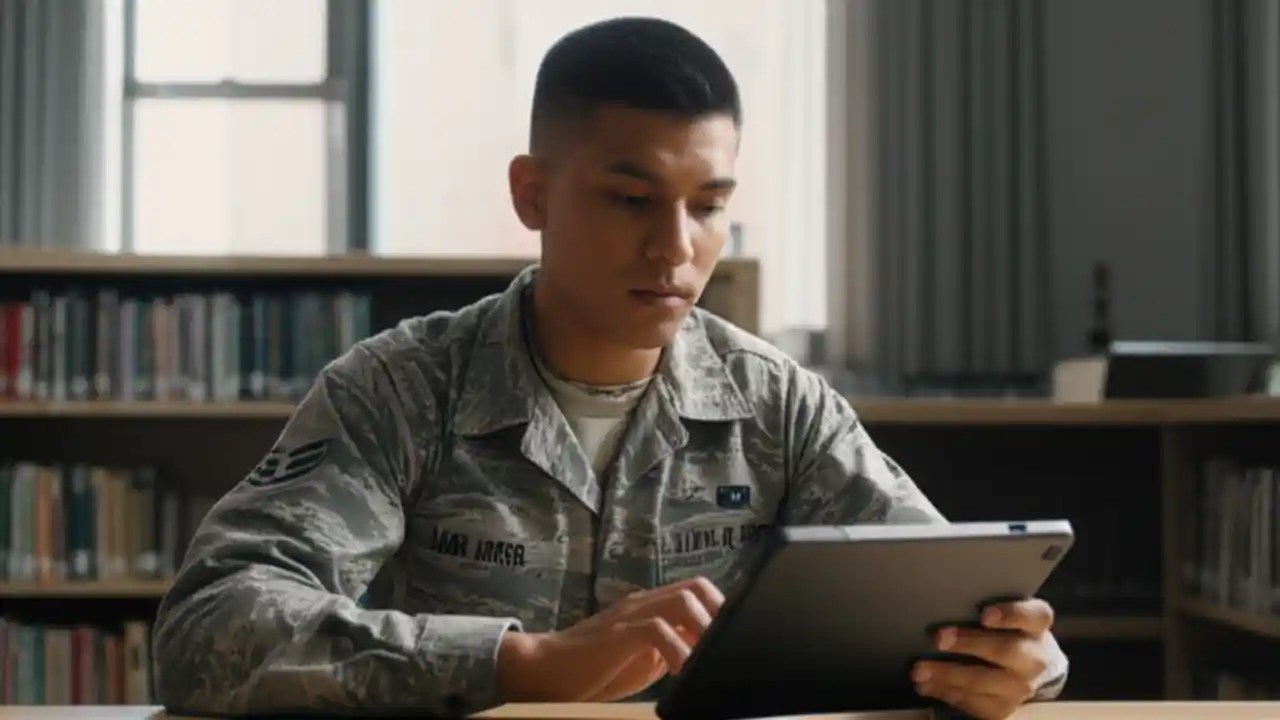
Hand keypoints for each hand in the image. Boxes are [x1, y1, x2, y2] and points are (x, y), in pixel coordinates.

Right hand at [496, 577, 724, 701]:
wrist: (544, 669)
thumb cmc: (591, 669)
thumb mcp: (640, 661)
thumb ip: (669, 650)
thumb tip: (701, 653)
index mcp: (649, 608)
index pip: (694, 591)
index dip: (718, 609)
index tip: (733, 635)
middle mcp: (642, 603)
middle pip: (694, 587)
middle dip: (718, 613)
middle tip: (728, 643)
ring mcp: (629, 614)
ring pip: (681, 601)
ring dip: (703, 629)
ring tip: (708, 656)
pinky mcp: (618, 632)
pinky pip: (657, 630)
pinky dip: (678, 650)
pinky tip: (682, 670)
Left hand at [911, 598, 1067, 719]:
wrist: (1027, 665)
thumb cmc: (1005, 627)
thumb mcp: (1004, 609)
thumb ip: (983, 600)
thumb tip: (942, 596)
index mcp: (1036, 624)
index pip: (1033, 616)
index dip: (1010, 614)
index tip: (984, 615)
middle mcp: (1034, 657)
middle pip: (1005, 650)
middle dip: (969, 644)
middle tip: (938, 638)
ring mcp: (1021, 686)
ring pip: (985, 682)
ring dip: (949, 675)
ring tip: (920, 669)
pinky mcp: (1005, 707)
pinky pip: (974, 703)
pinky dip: (946, 692)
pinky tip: (926, 685)